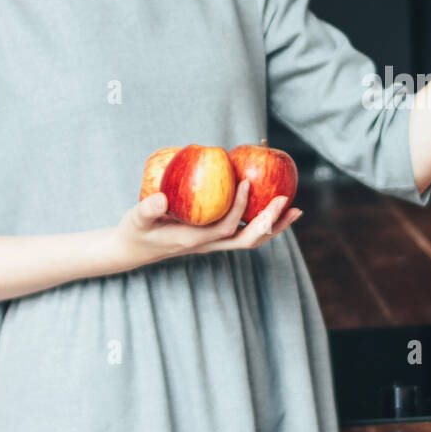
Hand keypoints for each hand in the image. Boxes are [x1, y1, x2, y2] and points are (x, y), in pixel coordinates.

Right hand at [115, 180, 300, 268]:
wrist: (134, 249)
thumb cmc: (135, 231)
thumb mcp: (136, 219)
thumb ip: (147, 210)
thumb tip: (161, 199)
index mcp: (194, 240)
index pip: (225, 227)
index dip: (239, 207)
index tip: (246, 182)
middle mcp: (210, 245)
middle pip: (249, 239)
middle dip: (270, 222)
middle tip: (287, 201)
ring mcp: (215, 243)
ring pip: (252, 239)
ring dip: (275, 226)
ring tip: (296, 210)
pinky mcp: (216, 237)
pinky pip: (246, 231)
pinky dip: (263, 221)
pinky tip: (273, 205)